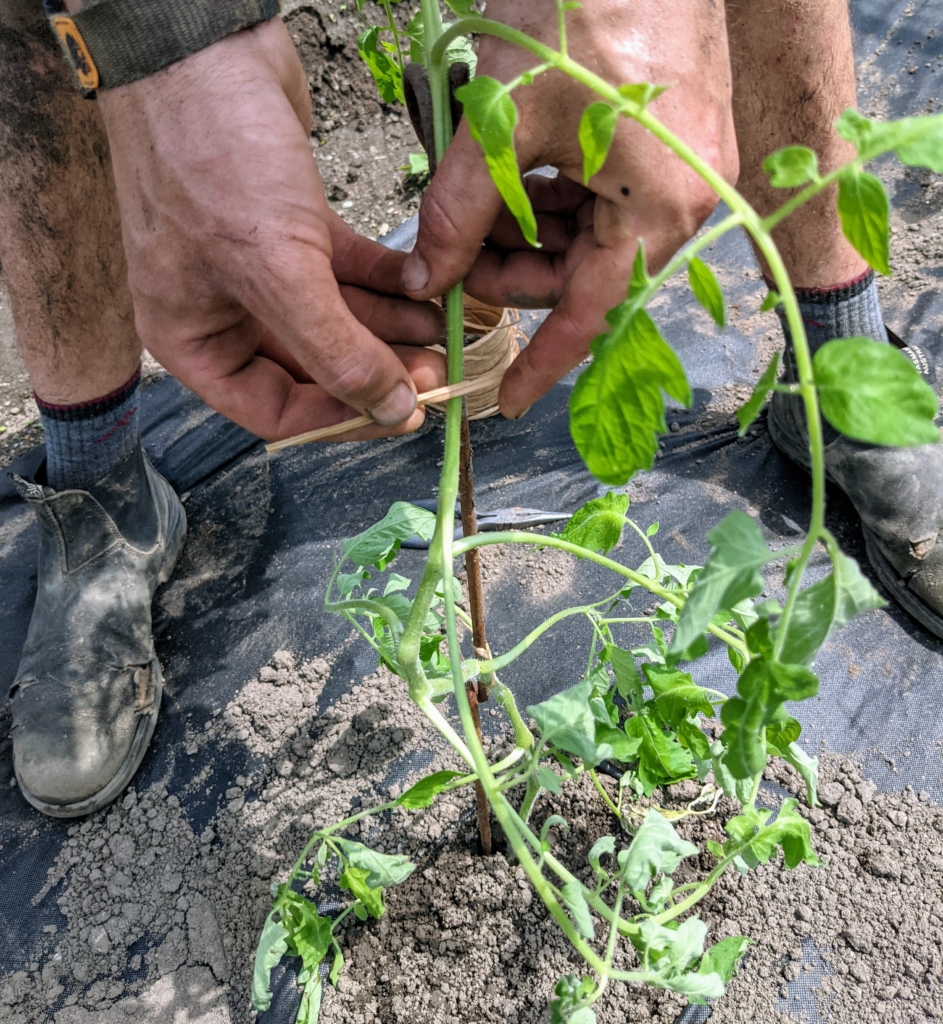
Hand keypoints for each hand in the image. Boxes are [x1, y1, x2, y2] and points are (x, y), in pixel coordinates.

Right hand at [97, 17, 444, 441]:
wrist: (205, 44)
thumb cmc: (211, 156)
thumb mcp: (276, 272)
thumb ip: (336, 351)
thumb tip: (390, 410)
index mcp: (194, 340)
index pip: (275, 411)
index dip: (342, 417)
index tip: (401, 411)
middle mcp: (224, 309)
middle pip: (316, 365)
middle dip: (378, 367)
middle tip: (436, 367)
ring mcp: (260, 267)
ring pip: (340, 317)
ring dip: (394, 326)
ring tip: (447, 328)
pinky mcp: (293, 225)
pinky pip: (350, 272)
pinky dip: (390, 281)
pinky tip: (432, 289)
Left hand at [402, 0, 737, 417]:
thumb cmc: (585, 2)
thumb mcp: (503, 119)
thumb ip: (459, 210)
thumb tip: (428, 278)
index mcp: (657, 209)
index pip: (589, 316)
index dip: (540, 363)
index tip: (502, 398)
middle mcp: (684, 200)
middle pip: (584, 276)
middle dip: (513, 274)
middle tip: (451, 258)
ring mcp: (681, 169)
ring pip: (588, 238)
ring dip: (527, 234)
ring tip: (472, 205)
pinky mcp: (668, 142)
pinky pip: (603, 198)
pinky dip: (551, 198)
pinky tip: (510, 174)